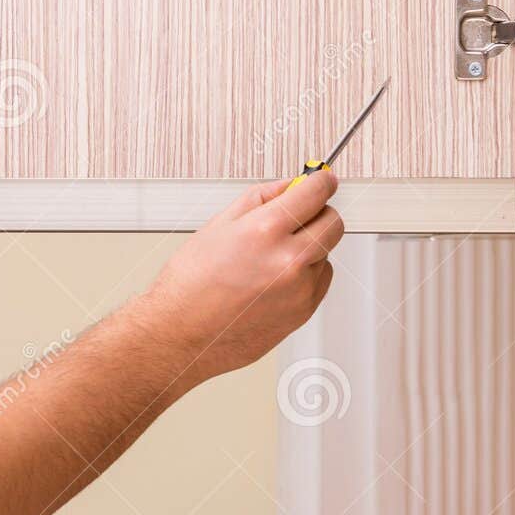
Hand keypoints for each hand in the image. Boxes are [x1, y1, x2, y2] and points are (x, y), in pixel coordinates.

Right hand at [144, 169, 342, 381]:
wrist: (180, 333)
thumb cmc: (189, 284)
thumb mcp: (217, 226)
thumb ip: (259, 198)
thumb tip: (290, 185)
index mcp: (264, 231)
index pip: (316, 193)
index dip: (321, 181)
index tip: (321, 181)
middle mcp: (288, 260)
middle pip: (333, 222)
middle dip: (320, 213)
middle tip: (298, 217)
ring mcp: (299, 289)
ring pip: (325, 253)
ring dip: (308, 247)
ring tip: (268, 259)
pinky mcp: (303, 312)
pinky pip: (319, 281)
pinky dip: (305, 275)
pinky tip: (272, 280)